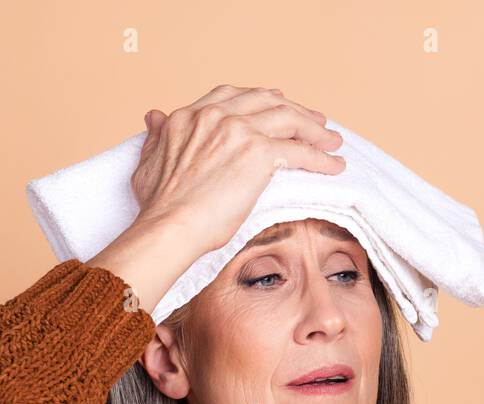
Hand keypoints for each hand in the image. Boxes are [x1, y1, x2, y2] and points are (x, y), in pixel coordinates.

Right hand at [131, 84, 345, 253]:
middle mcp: (216, 114)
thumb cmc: (158, 207)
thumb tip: (153, 115)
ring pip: (289, 118)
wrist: (169, 227)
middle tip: (313, 121)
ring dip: (315, 129)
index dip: (259, 100)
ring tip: (332, 141)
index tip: (276, 105)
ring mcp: (238, 130)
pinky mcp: (259, 153)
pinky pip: (300, 151)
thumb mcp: (148, 161)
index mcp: (191, 115)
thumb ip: (156, 135)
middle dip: (293, 108)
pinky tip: (335, 165)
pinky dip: (322, 157)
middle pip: (266, 100)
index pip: (233, 96)